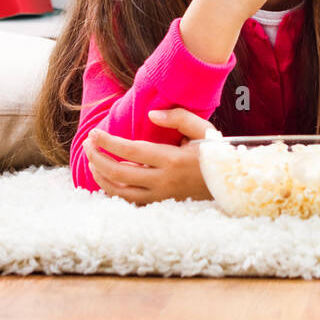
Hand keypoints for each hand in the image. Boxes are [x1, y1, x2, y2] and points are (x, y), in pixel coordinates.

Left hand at [83, 107, 215, 204]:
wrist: (231, 183)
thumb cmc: (216, 153)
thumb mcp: (203, 129)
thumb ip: (178, 117)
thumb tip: (151, 115)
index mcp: (173, 160)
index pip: (131, 152)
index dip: (108, 143)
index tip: (94, 133)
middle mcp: (164, 181)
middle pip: (119, 173)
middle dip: (97, 158)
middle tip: (88, 144)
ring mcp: (161, 196)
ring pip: (120, 192)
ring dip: (101, 177)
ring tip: (91, 162)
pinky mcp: (161, 205)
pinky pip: (130, 202)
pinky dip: (114, 192)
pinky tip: (106, 179)